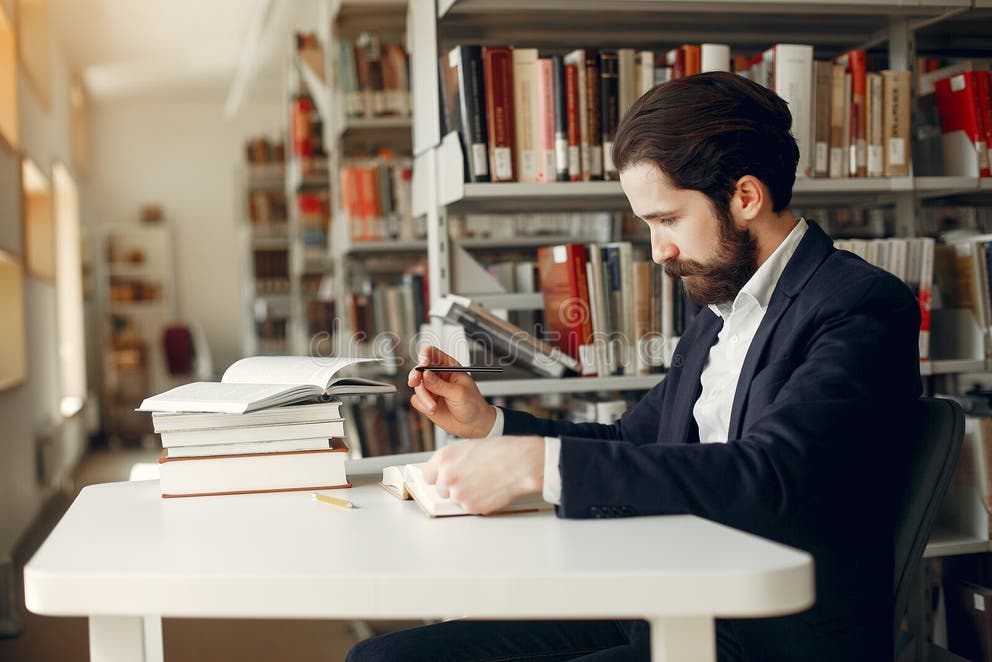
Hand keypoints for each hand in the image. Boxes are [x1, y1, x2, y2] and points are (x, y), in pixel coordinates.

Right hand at [408, 346, 496, 438]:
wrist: (474, 426)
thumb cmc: (473, 406)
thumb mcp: (459, 393)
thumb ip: (440, 385)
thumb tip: (425, 374)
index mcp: (449, 368)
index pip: (433, 354)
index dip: (425, 355)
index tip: (423, 363)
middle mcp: (439, 377)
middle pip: (420, 369)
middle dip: (416, 375)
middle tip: (415, 382)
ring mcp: (432, 389)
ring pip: (418, 386)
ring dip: (424, 397)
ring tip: (433, 407)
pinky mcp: (427, 402)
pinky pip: (416, 400)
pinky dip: (422, 405)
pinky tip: (432, 410)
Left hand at [421, 436, 544, 513]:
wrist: (521, 463)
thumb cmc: (501, 451)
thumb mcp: (470, 447)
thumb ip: (453, 460)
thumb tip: (447, 471)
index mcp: (445, 457)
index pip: (428, 475)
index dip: (438, 477)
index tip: (443, 479)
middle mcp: (447, 476)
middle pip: (441, 490)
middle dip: (453, 487)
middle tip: (471, 480)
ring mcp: (458, 493)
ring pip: (456, 500)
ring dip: (467, 495)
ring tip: (485, 482)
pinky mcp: (471, 507)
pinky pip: (470, 508)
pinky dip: (479, 502)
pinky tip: (490, 490)